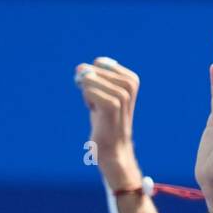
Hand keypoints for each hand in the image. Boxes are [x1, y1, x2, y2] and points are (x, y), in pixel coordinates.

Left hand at [75, 56, 141, 187]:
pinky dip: (88, 102)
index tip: (104, 98)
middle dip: (89, 88)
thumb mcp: (103, 93)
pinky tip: (98, 114)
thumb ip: (93, 76)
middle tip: (101, 106)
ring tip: (100, 111)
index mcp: (132, 79)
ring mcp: (123, 95)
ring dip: (88, 96)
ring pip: (89, 80)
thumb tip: (80, 68)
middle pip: (93, 70)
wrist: (113, 150)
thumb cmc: (106, 122)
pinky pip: (88, 91)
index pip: (99, 63)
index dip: (95, 80)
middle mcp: (130, 85)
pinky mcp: (113, 105)